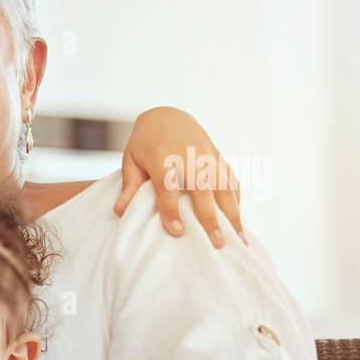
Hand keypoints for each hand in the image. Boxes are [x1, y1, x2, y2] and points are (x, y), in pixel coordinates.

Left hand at [114, 106, 243, 247]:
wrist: (168, 115)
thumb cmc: (145, 143)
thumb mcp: (131, 160)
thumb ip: (129, 185)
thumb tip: (119, 211)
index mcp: (162, 157)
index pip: (167, 188)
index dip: (172, 210)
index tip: (177, 232)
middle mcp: (189, 157)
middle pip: (203, 190)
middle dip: (211, 218)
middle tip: (218, 244)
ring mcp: (207, 156)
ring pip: (224, 187)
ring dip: (233, 214)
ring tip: (239, 240)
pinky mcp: (218, 157)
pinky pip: (231, 180)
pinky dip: (237, 201)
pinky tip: (239, 222)